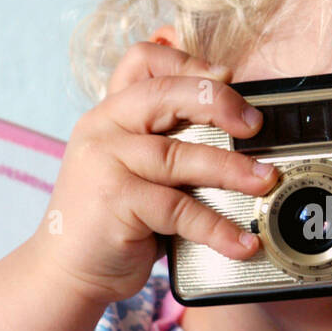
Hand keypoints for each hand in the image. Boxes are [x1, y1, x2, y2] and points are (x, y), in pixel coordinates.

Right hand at [29, 42, 277, 305]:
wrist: (67, 270)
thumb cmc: (113, 219)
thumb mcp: (135, 169)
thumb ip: (168, 144)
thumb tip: (239, 130)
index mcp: (111, 112)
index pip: (144, 60)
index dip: (188, 60)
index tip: (228, 76)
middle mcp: (103, 128)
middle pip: (165, 93)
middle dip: (218, 102)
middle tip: (255, 124)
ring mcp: (105, 162)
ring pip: (179, 155)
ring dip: (231, 168)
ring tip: (264, 180)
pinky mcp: (115, 201)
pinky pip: (179, 209)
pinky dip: (217, 227)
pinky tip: (241, 241)